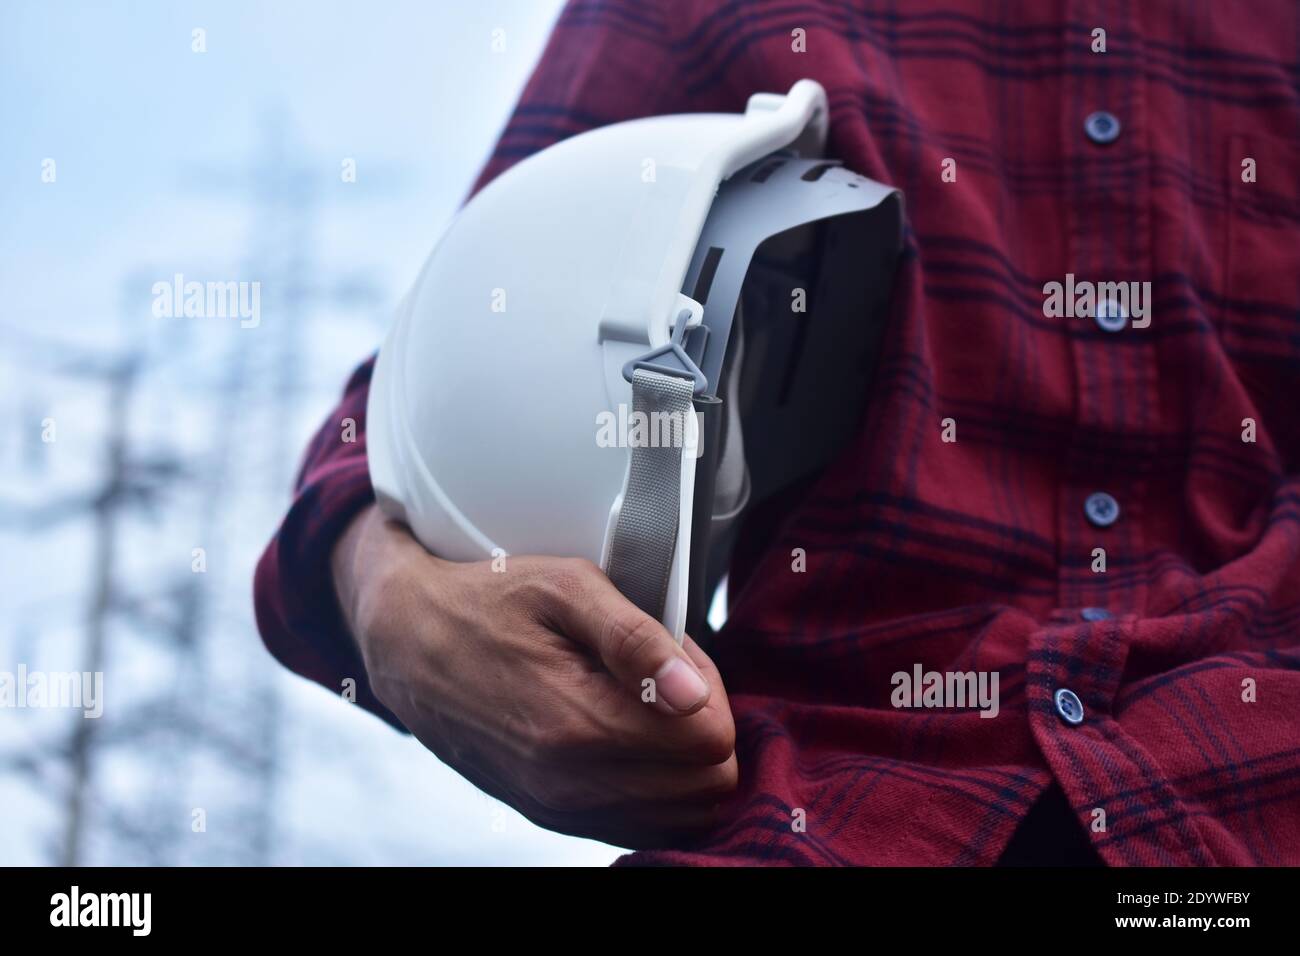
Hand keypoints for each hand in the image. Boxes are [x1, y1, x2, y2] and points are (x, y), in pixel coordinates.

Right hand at [331, 504, 737, 847]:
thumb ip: (637, 638)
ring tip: (645, 705)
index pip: (711, 744)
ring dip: (684, 762)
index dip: (710, 693)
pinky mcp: (548, 814)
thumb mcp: (565, 586)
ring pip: (680, 817)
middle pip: (705, 788)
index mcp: (577, 723)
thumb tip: (693, 694)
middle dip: (706, 729)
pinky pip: (640, 826)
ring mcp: (557, 807)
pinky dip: (655, 787)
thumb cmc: (487, 600)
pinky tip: (628, 735)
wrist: (406, 639)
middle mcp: (568, 783)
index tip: (677, 661)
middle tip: (667, 680)